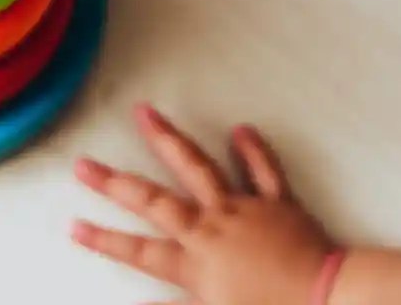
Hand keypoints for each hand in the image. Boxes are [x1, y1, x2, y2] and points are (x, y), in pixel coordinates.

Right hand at [72, 105, 334, 303]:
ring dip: (170, 141)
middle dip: (116, 183)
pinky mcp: (278, 204)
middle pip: (155, 202)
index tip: (74, 225)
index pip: (139, 252)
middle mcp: (211, 229)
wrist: (327, 299)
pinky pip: (264, 172)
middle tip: (85, 164)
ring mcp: (243, 210)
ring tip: (146, 113)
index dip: (105, 240)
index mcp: (196, 264)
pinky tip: (240, 129)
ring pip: (199, 169)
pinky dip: (252, 150)